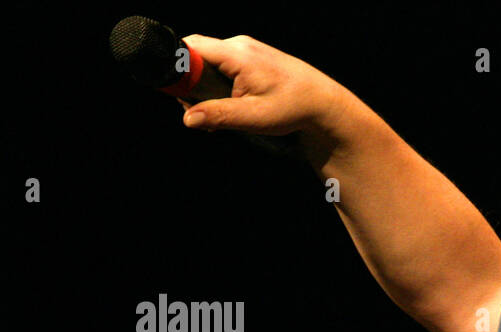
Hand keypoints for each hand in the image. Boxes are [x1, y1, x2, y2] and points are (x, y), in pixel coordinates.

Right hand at [177, 34, 352, 142]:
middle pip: (197, 54)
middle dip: (191, 82)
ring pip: (210, 61)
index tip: (177, 93)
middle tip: (197, 109)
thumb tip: (188, 117)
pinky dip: (220, 83)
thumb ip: (219, 116)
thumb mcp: (254, 117)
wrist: (323, 103)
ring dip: (206, 85)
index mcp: (237, 53)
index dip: (177, 69)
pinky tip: (229, 104)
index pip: (190, 48)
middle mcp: (240, 45)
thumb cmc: (294, 108)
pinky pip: (224, 64)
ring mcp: (247, 49)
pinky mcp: (252, 58)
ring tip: (218, 112)